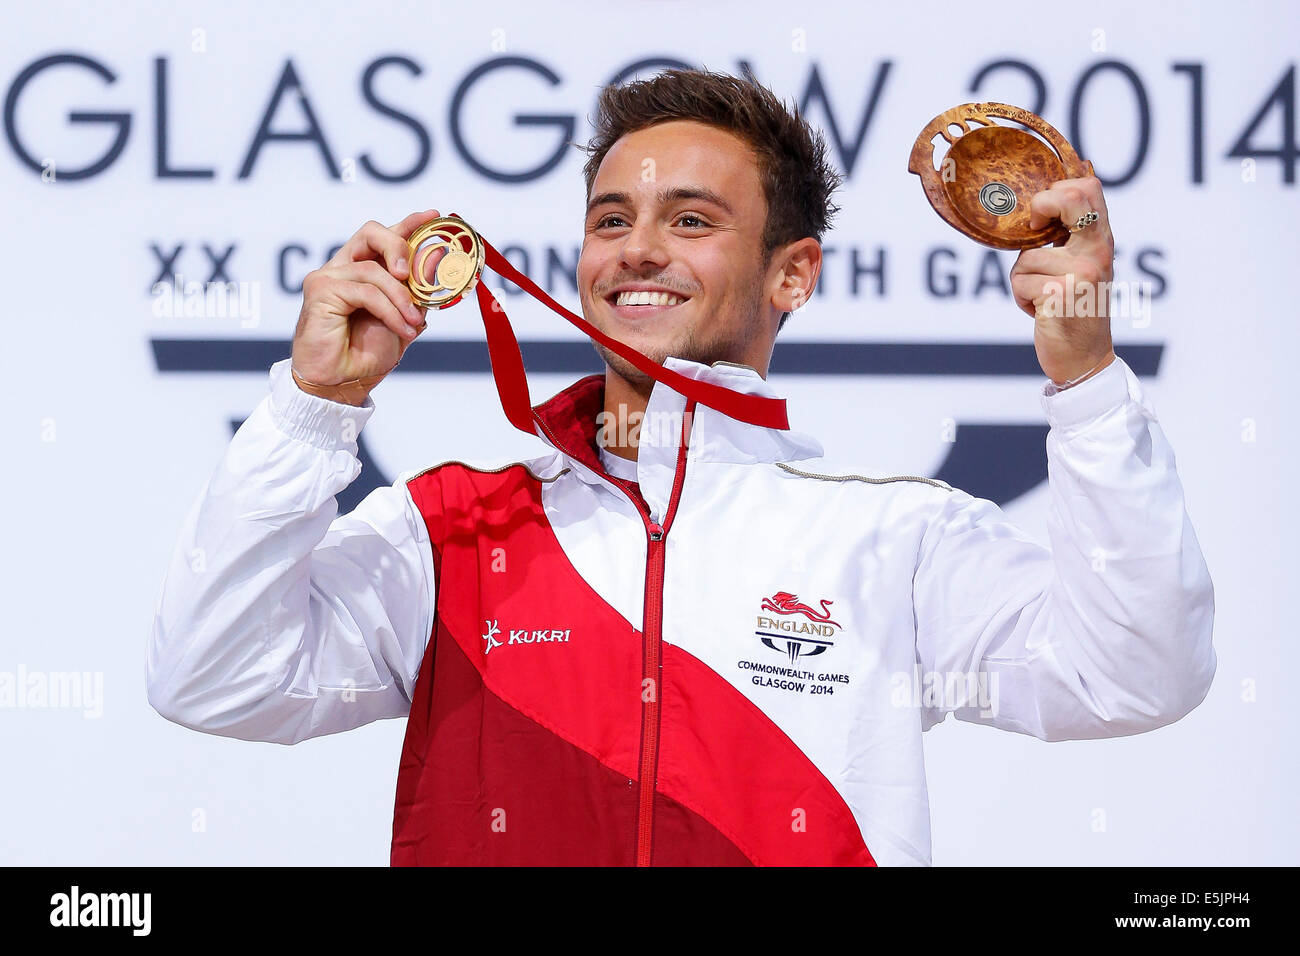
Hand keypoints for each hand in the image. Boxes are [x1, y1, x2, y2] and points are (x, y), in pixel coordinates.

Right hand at [291, 208, 443, 401]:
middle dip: (399, 247)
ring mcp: (328, 277)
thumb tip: (434, 258)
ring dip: (401, 298)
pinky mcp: (321, 290)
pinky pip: (366, 291)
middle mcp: (343, 268)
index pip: (384, 237)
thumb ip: (417, 291)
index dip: (409, 224)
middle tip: (413, 275)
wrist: (342, 383)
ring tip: (414, 323)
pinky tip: (401, 328)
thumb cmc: (367, 354)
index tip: (434, 215)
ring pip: (374, 270)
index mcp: (361, 271)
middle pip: (371, 234)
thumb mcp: (404, 318)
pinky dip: (390, 310)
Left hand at [1009, 176, 1116, 384]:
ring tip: (1044, 298)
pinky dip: (1021, 300)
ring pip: (1025, 257)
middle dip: (1039, 207)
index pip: (1089, 188)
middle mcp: (1097, 252)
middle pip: (1068, 199)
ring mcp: (1081, 273)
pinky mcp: (1060, 294)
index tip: (1041, 216)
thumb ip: (1070, 238)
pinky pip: (1019, 283)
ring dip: (1023, 280)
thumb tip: (1040, 205)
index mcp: (1102, 241)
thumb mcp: (1081, 268)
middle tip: (1034, 229)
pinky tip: (1040, 311)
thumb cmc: (1076, 311)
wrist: (1085, 359)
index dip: (1056, 191)